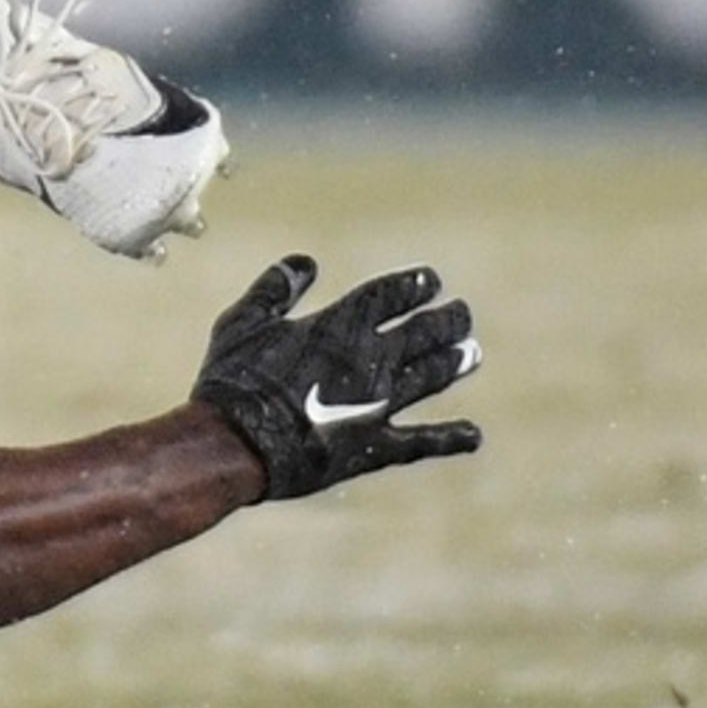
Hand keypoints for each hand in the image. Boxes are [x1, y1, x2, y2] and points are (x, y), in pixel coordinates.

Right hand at [190, 254, 481, 502]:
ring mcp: (379, 404)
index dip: (411, 286)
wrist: (236, 442)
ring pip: (430, 377)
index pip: (387, 296)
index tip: (430, 280)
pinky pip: (424, 441)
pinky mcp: (377, 446)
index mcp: (338, 327)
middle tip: (461, 314)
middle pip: (422, 333)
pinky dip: (451, 438)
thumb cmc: (233, 378)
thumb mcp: (242, 322)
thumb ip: (275, 289)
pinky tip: (473, 435)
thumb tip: (304, 262)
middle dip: (446, 321)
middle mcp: (369, 361)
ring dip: (453, 363)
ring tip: (472, 353)